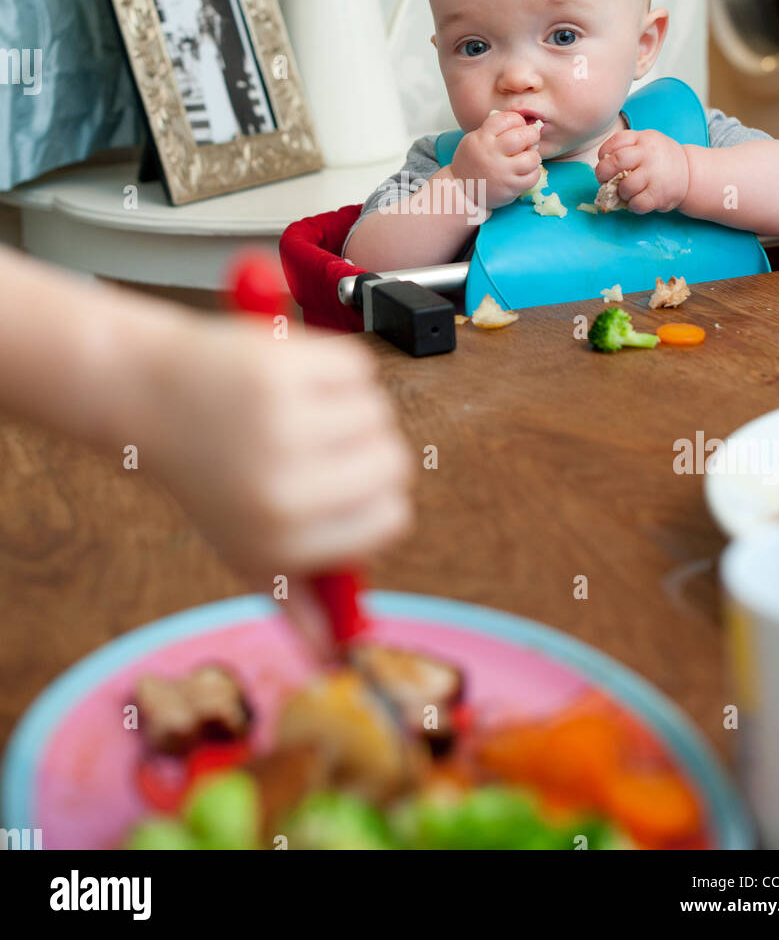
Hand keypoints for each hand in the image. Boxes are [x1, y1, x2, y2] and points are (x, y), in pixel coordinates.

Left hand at [141, 313, 414, 641]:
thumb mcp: (242, 545)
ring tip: (299, 409)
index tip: (348, 482)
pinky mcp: (282, 369)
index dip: (374, 498)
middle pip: (394, 462)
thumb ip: (295, 597)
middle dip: (371, 448)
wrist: (145, 394)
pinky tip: (294, 377)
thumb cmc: (204, 472)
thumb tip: (335, 651)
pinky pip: (357, 367)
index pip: (389, 519)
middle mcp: (283, 489)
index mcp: (279, 540)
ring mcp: (284, 425)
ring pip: (377, 410)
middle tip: (327, 440)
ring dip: (352, 405)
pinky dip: (335, 368)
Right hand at [451, 111, 542, 209]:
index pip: (505, 119)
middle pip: (522, 137)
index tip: (519, 125)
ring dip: (534, 155)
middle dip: (532, 134)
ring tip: (529, 157)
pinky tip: (527, 171)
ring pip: (531, 158)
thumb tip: (519, 123)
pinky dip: (534, 172)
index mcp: (481, 138)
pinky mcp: (510, 187)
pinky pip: (533, 177)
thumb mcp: (473, 141)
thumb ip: (492, 130)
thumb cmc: (470, 164)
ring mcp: (502, 172)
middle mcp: (491, 154)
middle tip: (531, 138)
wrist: (461, 191)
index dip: (517, 120)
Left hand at [595, 128, 689, 214]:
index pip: (615, 142)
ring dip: (621, 192)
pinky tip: (637, 201)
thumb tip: (602, 164)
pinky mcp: (659, 194)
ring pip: (625, 187)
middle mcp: (649, 154)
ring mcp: (655, 174)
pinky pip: (637, 203)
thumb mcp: (647, 142)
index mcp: (643, 138)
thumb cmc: (660, 158)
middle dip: (603, 173)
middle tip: (604, 180)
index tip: (604, 162)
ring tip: (627, 192)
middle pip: (616, 162)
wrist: (690, 172)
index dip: (604, 154)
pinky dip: (633, 205)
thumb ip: (626, 148)